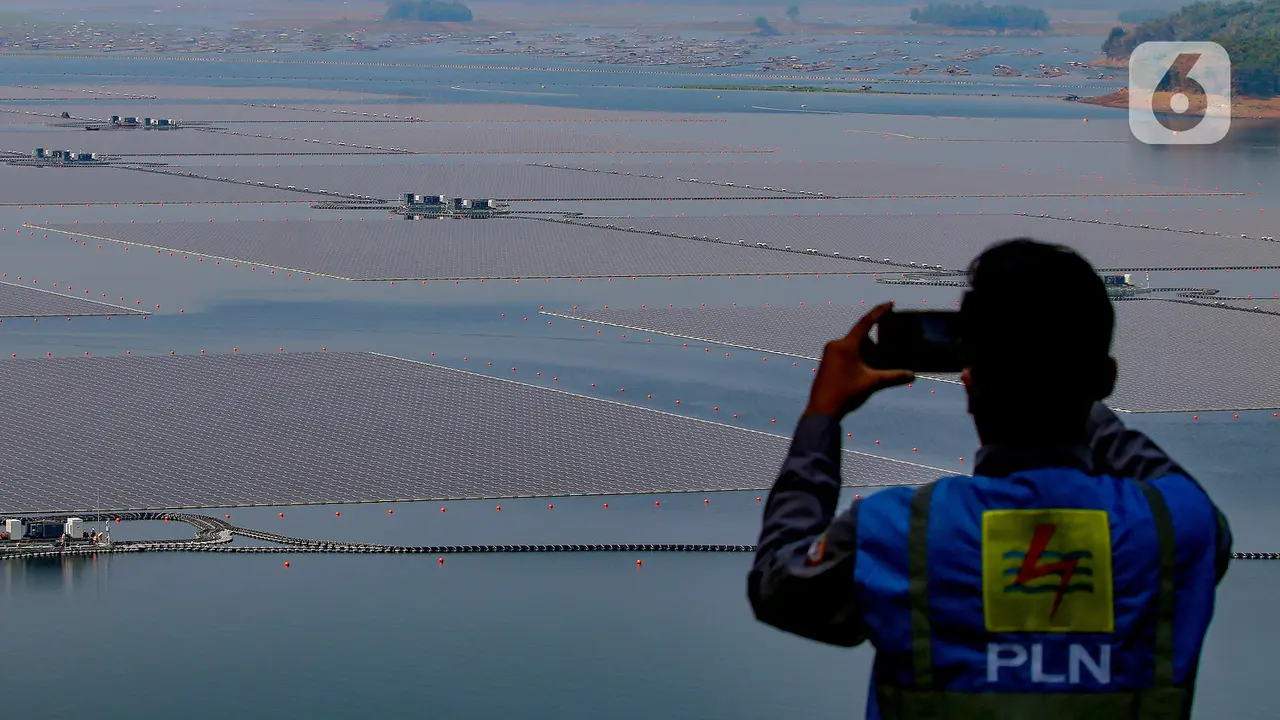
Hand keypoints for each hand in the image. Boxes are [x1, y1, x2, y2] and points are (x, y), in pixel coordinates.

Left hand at [804, 302, 915, 418]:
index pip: (866, 323)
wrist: (822, 410)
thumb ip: (893, 377)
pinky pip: (846, 354)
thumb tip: (912, 375)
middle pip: (862, 340)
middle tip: (875, 368)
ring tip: (865, 376)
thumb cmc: (845, 394)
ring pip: (855, 348)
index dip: (879, 312)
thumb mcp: (872, 383)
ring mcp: (829, 353)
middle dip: (873, 351)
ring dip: (865, 357)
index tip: (889, 304)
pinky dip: (857, 361)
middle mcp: (836, 345)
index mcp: (846, 345)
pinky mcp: (827, 361)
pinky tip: (858, 376)